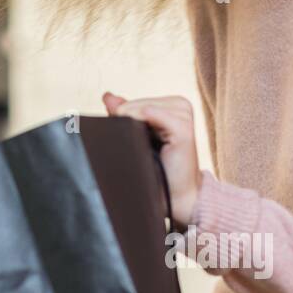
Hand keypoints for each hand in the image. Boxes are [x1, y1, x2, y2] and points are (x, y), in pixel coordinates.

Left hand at [103, 92, 199, 227]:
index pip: (134, 102)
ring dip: (133, 125)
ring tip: (144, 148)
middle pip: (135, 103)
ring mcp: (184, 115)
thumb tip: (107, 95)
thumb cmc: (156, 170)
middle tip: (138, 147)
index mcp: (171, 105)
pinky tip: (146, 140)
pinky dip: (142, 123)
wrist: (173, 197)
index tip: (130, 141)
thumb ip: (125, 114)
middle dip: (126, 123)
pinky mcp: (183, 128)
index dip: (123, 118)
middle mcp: (181, 105)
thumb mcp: (138, 137)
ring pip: (141, 107)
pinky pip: (151, 113)